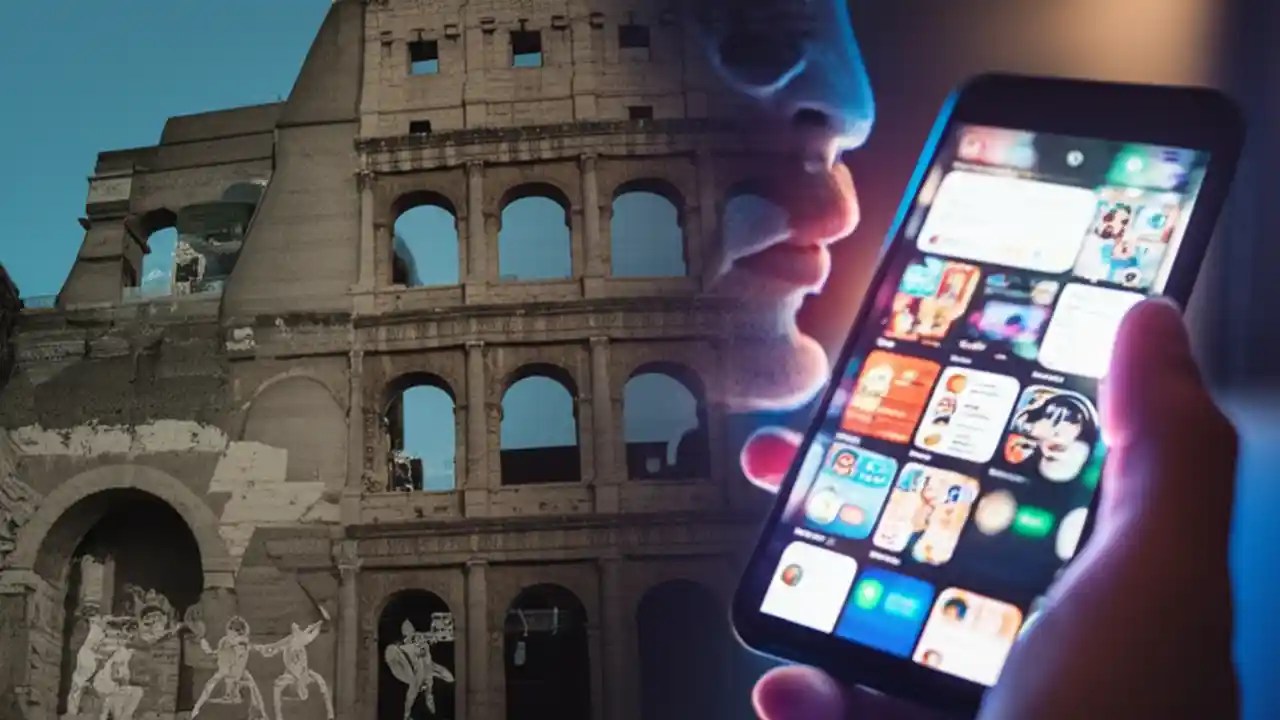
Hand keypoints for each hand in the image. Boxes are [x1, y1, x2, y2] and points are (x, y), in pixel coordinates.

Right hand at [746, 298, 1239, 719]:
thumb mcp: (1152, 588)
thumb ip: (1162, 452)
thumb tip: (1150, 321)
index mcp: (1119, 597)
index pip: (1053, 469)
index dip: (992, 405)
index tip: (930, 355)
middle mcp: (1052, 655)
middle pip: (943, 536)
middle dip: (864, 483)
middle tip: (809, 446)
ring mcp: (978, 712)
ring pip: (879, 622)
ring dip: (817, 585)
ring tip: (781, 550)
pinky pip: (843, 712)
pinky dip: (806, 698)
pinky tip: (789, 689)